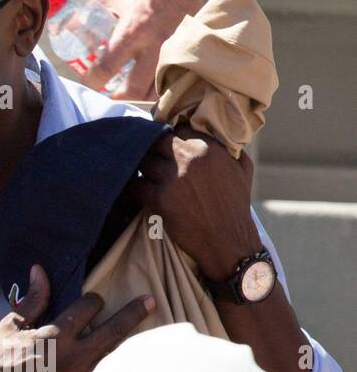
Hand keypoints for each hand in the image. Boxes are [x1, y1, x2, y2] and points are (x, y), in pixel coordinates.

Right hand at [0, 264, 155, 371]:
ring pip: (117, 359)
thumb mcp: (11, 326)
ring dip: (133, 344)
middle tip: (151, 301)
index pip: (88, 308)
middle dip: (134, 313)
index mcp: (55, 336)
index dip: (93, 300)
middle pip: (114, 331)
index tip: (94, 301)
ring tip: (151, 335)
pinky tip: (132, 368)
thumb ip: (33, 300)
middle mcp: (73, 358)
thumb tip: (40, 270)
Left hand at [79, 0, 202, 99]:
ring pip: (159, 88)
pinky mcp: (187, 46)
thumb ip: (87, 13)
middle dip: (119, 96)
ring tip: (130, 89)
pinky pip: (175, 74)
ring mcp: (174, 47)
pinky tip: (152, 78)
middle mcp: (154, 44)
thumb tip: (68, 28)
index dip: (93, 80)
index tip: (90, 79)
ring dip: (142, 94)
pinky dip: (162, 82)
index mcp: (131, 31)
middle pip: (134, 89)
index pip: (106, 69)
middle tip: (110, 93)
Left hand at [126, 125, 260, 279]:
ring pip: (143, 161)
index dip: (166, 134)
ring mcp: (175, 178)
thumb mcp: (242, 170)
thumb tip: (213, 132)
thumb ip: (227, 148)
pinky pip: (135, 185)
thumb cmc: (236, 205)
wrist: (230, 242)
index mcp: (210, 148)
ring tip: (133, 169)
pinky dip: (130, 187)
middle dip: (149, 146)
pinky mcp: (161, 198)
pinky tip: (129, 189)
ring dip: (138, 166)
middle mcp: (192, 158)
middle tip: (140, 151)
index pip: (177, 128)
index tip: (158, 138)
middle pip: (156, 141)